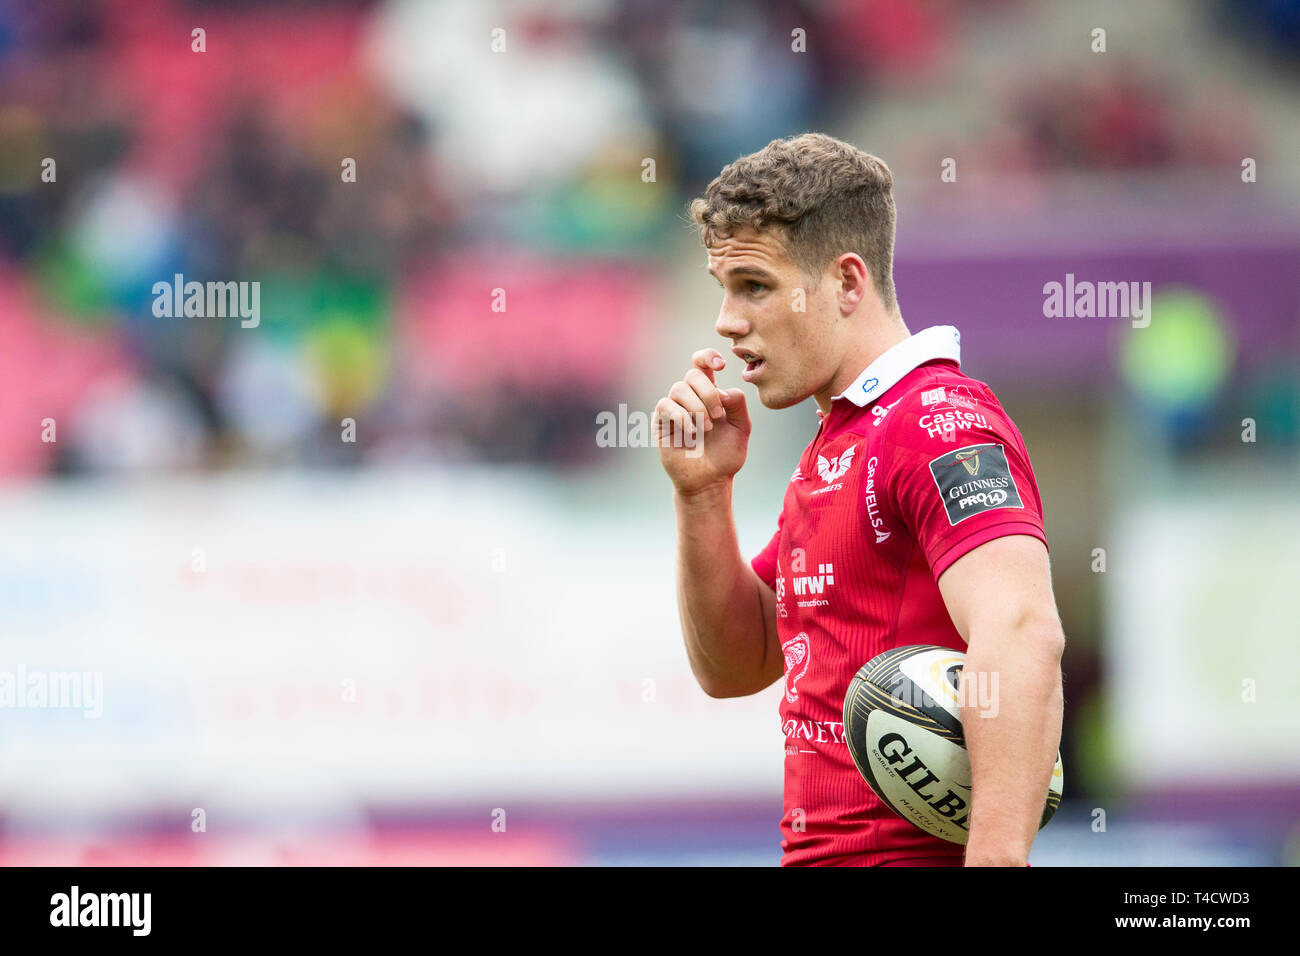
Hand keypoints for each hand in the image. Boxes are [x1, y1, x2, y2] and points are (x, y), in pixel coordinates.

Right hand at [654, 348, 751, 495]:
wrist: (710, 481)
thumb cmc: (726, 455)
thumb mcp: (742, 427)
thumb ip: (738, 404)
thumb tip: (721, 390)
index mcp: (708, 394)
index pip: (702, 364)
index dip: (708, 357)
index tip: (721, 365)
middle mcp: (689, 398)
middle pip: (692, 374)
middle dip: (708, 393)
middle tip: (719, 417)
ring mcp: (674, 409)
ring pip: (679, 388)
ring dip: (697, 407)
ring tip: (707, 428)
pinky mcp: (661, 422)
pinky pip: (666, 405)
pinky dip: (682, 416)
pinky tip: (692, 433)